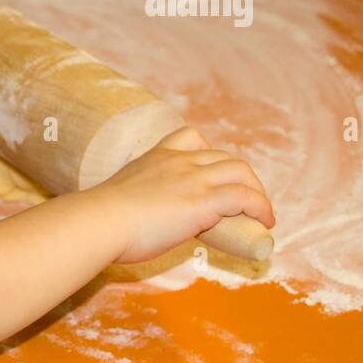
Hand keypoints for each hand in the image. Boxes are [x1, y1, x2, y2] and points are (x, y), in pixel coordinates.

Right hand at [83, 126, 275, 264]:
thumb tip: (130, 224)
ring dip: (256, 192)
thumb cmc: (99, 218)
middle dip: (240, 178)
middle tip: (243, 202)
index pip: (190, 138)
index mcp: (155, 158)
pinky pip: (245, 197)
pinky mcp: (204, 200)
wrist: (99, 222)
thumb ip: (132, 202)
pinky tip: (264, 221)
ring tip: (260, 213)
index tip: (211, 175)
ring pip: (240, 171)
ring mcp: (193, 179)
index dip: (209, 154)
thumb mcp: (118, 197)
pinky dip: (260, 207)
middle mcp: (178, 162)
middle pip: (224, 157)